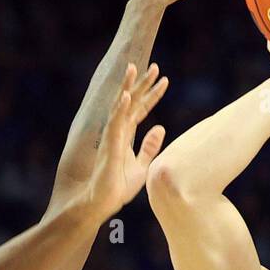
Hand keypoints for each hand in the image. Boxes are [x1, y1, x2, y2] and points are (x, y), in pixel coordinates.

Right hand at [87, 62, 167, 218]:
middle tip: (156, 67)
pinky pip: (114, 124)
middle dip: (143, 84)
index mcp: (125, 135)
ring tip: (135, 68)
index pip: (141, 109)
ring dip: (128, 87)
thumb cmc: (118, 186)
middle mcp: (117, 131)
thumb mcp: (142, 165)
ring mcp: (111, 137)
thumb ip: (150, 147)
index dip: (152, 95)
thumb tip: (160, 128)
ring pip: (120, 106)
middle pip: (131, 102)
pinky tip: (126, 95)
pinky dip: (120, 109)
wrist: (104, 203)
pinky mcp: (108, 146)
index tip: (165, 80)